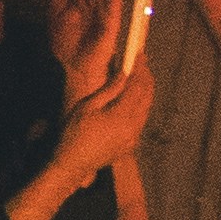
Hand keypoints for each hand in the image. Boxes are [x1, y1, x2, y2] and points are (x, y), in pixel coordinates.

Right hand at [55, 46, 157, 181]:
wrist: (73, 164)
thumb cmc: (74, 133)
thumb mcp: (88, 106)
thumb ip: (109, 89)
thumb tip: (124, 73)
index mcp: (122, 116)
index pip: (138, 86)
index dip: (140, 69)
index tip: (139, 55)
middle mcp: (134, 127)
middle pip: (147, 96)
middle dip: (146, 77)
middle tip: (142, 62)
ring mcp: (134, 137)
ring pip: (147, 108)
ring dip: (145, 91)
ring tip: (140, 76)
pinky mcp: (131, 144)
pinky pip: (142, 120)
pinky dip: (141, 106)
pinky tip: (135, 98)